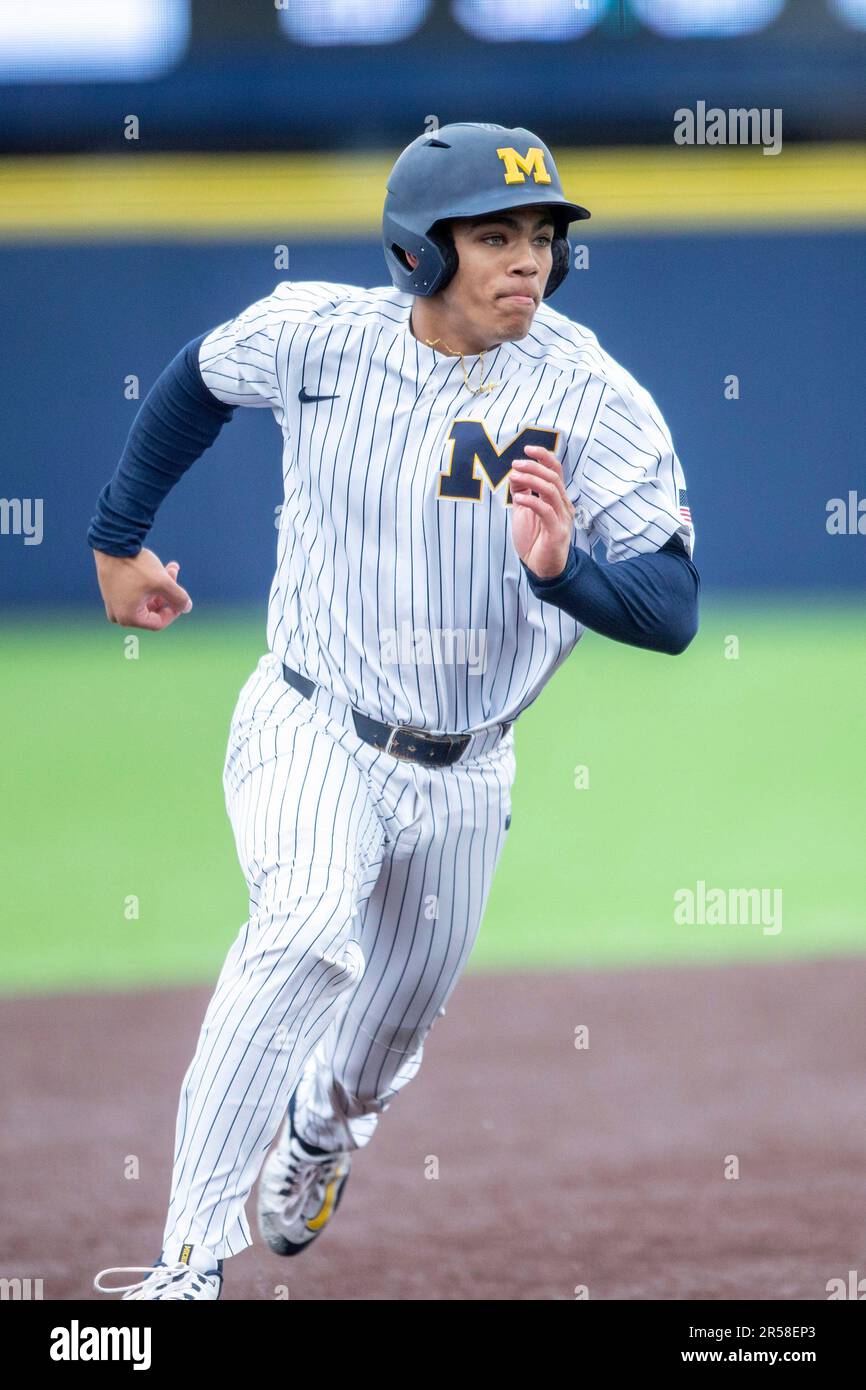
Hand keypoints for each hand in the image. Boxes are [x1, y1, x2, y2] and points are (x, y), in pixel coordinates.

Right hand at [93, 547, 192, 630]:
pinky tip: (159, 566)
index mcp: (128, 618)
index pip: (158, 622)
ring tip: (171, 566)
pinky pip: (136, 592)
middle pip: (152, 609)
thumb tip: (187, 608)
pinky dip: (149, 582)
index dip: (174, 610)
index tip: (182, 596)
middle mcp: (118, 614)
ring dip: (161, 585)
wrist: (111, 543)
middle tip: (174, 572)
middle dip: (167, 592)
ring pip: (146, 598)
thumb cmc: (136, 565)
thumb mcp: (163, 582)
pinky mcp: (113, 591)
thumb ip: (179, 598)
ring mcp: (114, 603)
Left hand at [509, 445, 574, 579]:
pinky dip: (531, 502)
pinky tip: (517, 500)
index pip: (555, 471)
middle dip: (534, 466)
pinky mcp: (557, 532)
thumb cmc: (534, 541)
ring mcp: (562, 518)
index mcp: (557, 499)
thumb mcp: (524, 512)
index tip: (527, 448)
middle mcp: (563, 505)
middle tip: (515, 464)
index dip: (544, 456)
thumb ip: (522, 493)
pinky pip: (545, 511)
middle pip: (553, 477)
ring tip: (514, 477)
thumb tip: (515, 474)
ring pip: (551, 490)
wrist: (541, 569)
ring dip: (531, 480)